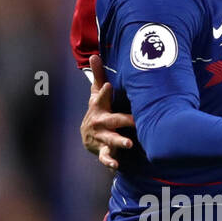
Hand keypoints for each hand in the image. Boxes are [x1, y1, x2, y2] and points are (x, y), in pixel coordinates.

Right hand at [81, 53, 134, 169]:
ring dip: (119, 141)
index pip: (100, 98)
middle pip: (112, 120)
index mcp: (99, 107)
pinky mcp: (103, 150)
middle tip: (134, 121)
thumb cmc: (98, 110)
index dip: (103, 92)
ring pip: (110, 139)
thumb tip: (94, 55)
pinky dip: (110, 162)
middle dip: (122, 120)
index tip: (108, 86)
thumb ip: (99, 76)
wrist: (87, 135)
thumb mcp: (97, 94)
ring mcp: (101, 137)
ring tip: (129, 145)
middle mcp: (99, 122)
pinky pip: (106, 157)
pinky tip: (116, 166)